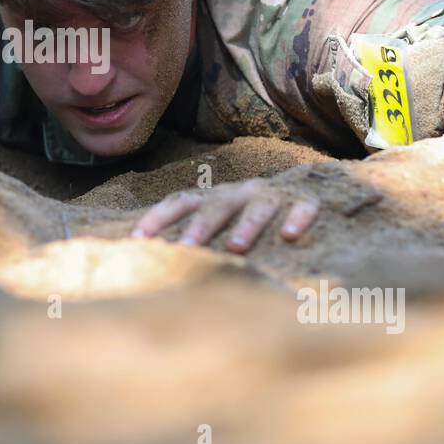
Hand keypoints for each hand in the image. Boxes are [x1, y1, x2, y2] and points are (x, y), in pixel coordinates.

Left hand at [131, 179, 319, 252]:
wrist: (305, 186)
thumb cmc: (248, 219)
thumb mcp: (220, 222)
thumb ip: (194, 237)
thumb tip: (149, 256)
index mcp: (215, 196)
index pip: (181, 201)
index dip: (159, 216)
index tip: (138, 238)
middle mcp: (240, 191)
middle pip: (217, 204)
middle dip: (200, 225)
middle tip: (185, 247)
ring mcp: (272, 194)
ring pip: (258, 205)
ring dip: (246, 225)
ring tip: (236, 248)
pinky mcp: (304, 199)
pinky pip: (302, 205)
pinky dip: (297, 217)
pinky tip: (289, 235)